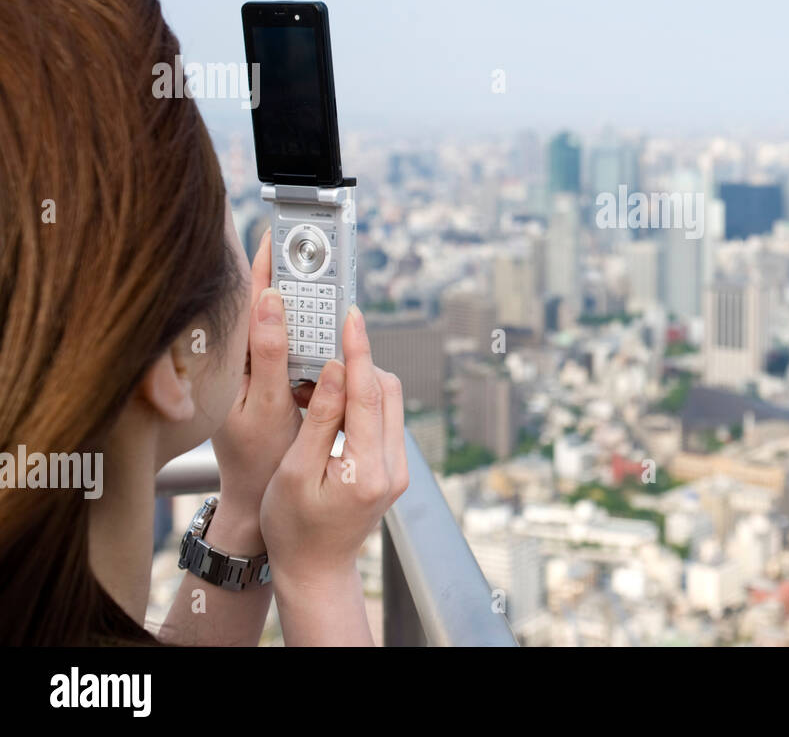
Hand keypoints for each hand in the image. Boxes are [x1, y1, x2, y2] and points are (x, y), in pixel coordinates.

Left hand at [210, 230, 312, 542]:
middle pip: (263, 306)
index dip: (262, 266)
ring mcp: (253, 373)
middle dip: (283, 274)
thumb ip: (269, 354)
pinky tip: (321, 325)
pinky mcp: (269, 385)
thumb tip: (268, 303)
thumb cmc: (259, 458)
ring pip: (277, 325)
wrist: (258, 500)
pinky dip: (306, 334)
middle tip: (304, 243)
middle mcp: (238, 364)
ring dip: (299, 302)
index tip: (277, 233)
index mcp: (229, 364)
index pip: (248, 302)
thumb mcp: (267, 406)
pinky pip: (288, 348)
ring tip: (315, 273)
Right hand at [260, 305, 408, 595]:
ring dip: (361, 380)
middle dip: (360, 361)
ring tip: (323, 373)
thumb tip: (336, 369)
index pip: (369, 395)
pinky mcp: (395, 468)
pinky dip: (364, 400)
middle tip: (328, 341)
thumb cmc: (292, 526)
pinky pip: (386, 419)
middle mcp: (394, 467)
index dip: (359, 351)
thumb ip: (320, 419)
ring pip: (390, 402)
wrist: (315, 569)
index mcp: (367, 470)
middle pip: (388, 391)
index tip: (353, 317)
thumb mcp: (295, 472)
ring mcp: (399, 469)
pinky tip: (334, 399)